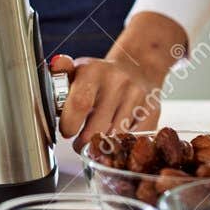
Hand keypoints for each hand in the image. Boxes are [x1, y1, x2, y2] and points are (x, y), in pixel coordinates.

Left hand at [50, 11, 190, 151]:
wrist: (137, 66)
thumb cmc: (100, 75)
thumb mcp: (78, 70)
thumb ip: (62, 71)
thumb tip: (56, 64)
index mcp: (93, 71)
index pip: (79, 104)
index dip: (70, 125)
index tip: (67, 130)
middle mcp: (117, 81)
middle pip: (97, 128)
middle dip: (84, 142)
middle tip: (79, 143)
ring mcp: (137, 96)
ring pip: (115, 137)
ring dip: (102, 145)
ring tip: (95, 141)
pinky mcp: (152, 110)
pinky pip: (134, 139)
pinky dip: (122, 145)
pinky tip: (115, 139)